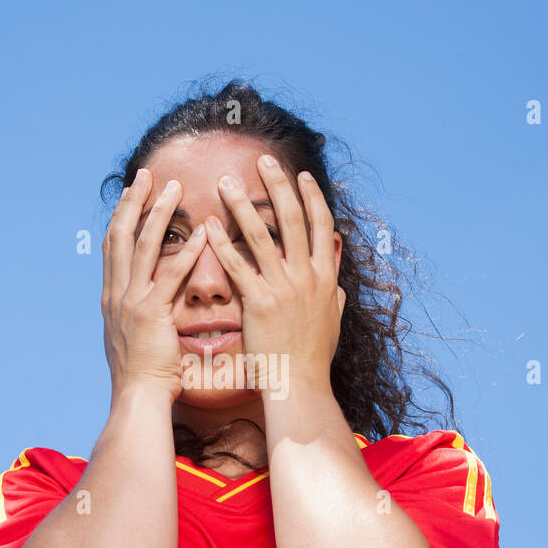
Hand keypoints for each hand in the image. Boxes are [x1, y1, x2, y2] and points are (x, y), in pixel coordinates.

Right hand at [101, 168, 208, 401]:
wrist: (137, 399)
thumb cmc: (143, 376)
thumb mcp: (134, 338)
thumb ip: (138, 316)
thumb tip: (145, 307)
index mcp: (112, 298)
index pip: (114, 246)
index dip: (122, 216)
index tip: (132, 192)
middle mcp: (117, 294)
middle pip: (122, 235)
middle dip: (134, 202)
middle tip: (146, 174)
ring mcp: (131, 302)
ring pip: (144, 247)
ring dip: (159, 214)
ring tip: (174, 189)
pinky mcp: (151, 314)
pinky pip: (170, 277)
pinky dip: (186, 254)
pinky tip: (201, 235)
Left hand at [204, 157, 343, 393]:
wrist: (301, 386)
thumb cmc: (313, 359)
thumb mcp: (333, 321)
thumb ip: (335, 294)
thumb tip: (339, 276)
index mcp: (326, 278)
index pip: (321, 225)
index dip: (312, 197)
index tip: (301, 176)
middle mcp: (307, 277)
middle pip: (292, 219)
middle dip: (278, 186)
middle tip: (263, 160)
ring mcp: (284, 288)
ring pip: (261, 235)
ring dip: (242, 205)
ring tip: (227, 183)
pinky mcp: (260, 303)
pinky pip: (237, 266)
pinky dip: (221, 244)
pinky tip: (207, 226)